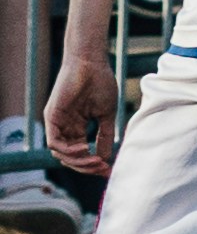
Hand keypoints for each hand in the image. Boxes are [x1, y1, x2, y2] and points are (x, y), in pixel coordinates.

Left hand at [43, 46, 113, 168]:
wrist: (91, 63)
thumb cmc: (100, 83)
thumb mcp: (106, 114)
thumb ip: (105, 136)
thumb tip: (107, 158)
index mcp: (77, 127)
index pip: (82, 153)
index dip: (93, 164)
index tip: (109, 170)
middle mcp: (65, 128)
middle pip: (71, 158)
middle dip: (86, 166)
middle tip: (103, 167)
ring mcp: (57, 124)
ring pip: (61, 154)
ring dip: (78, 162)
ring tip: (96, 161)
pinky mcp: (51, 118)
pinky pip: (54, 143)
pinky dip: (67, 151)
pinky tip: (83, 150)